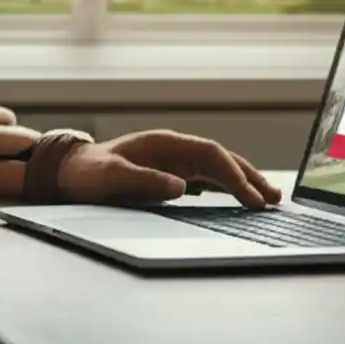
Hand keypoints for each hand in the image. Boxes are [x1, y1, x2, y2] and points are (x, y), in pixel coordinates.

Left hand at [55, 130, 282, 208]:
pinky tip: (241, 200)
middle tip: (273, 199)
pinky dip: (227, 189)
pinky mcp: (172, 176)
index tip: (250, 197)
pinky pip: (207, 181)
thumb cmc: (88, 173)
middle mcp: (175, 150)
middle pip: (221, 159)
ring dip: (243, 182)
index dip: (233, 175)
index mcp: (165, 143)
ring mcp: (175, 162)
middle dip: (249, 177)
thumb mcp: (111, 177)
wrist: (71, 173)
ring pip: (218, 170)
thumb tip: (182, 187)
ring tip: (269, 199)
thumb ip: (144, 180)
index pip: (210, 154)